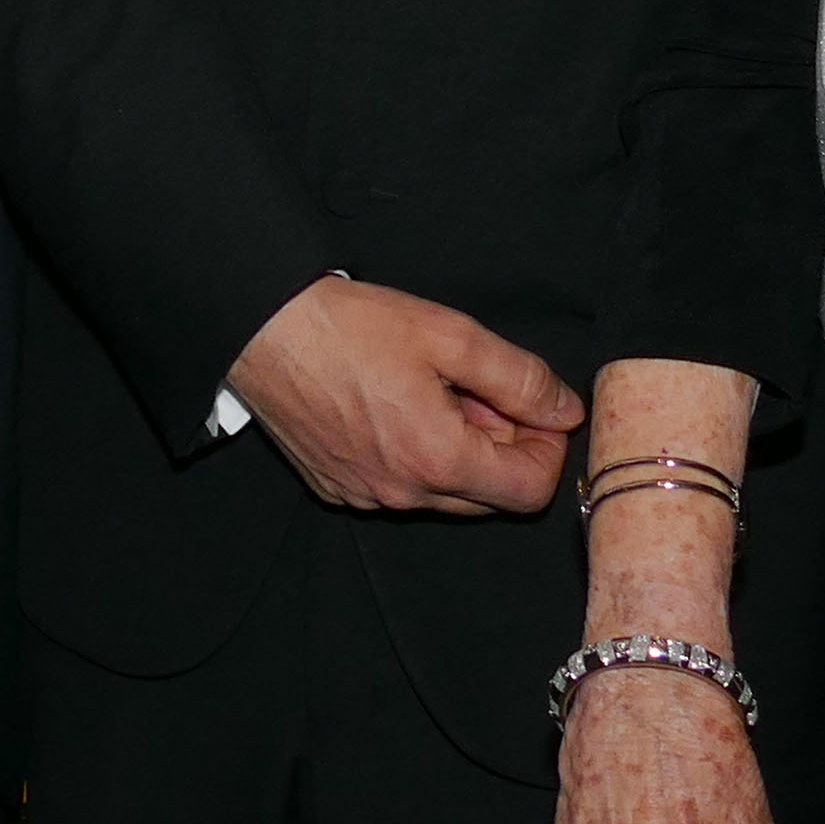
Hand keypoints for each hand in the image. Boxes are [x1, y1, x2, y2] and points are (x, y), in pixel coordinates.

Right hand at [225, 275, 579, 513]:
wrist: (260, 329)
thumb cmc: (349, 326)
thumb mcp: (449, 335)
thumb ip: (520, 378)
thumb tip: (565, 410)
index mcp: (437, 459)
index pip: (530, 491)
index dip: (546, 447)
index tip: (531, 406)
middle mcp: (402, 493)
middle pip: (489, 497)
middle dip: (500, 446)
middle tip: (475, 388)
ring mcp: (365, 496)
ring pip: (444, 493)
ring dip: (456, 451)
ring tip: (430, 390)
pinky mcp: (336, 489)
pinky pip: (398, 488)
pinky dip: (412, 456)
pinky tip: (391, 406)